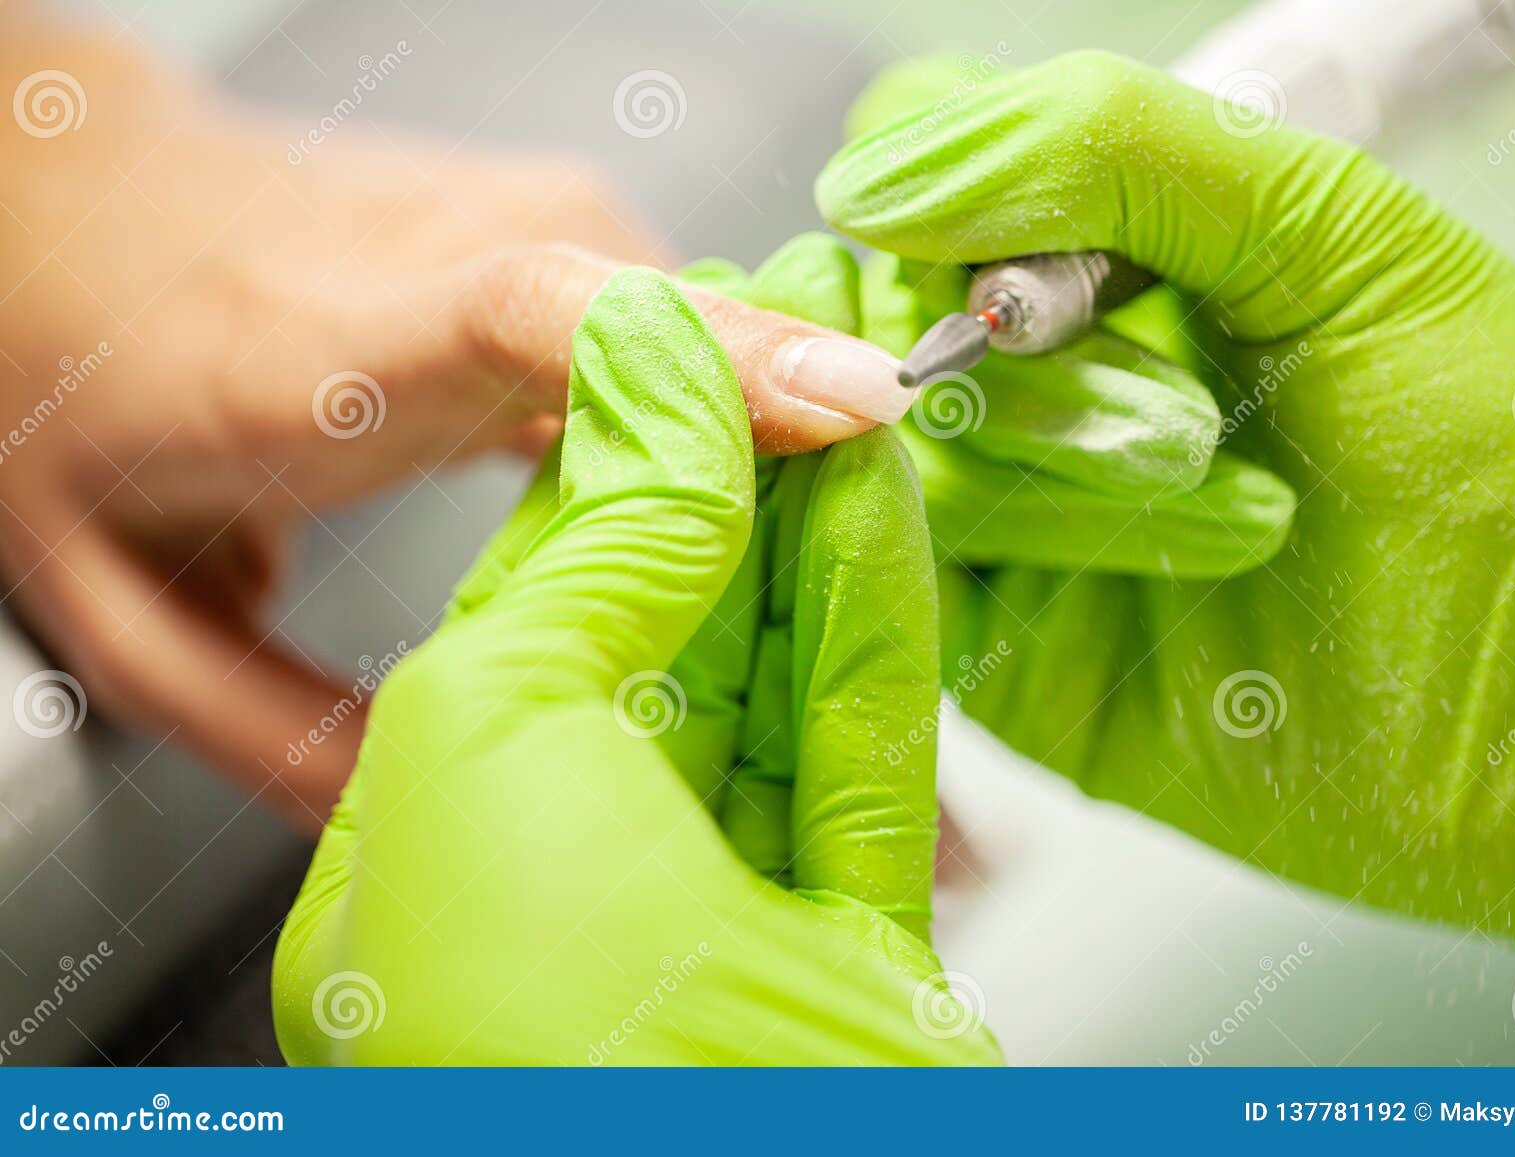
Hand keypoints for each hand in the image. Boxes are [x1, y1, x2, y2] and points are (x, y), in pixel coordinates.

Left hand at [0, 21, 911, 827]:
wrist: (66, 213)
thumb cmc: (84, 382)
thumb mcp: (109, 592)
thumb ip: (249, 719)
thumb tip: (397, 815)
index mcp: (316, 359)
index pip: (534, 313)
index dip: (711, 359)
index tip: (853, 409)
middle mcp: (440, 263)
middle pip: (681, 325)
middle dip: (820, 460)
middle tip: (906, 629)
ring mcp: (512, 226)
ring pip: (708, 327)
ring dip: (800, 448)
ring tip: (864, 581)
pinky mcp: (557, 234)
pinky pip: (689, 324)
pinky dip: (752, 407)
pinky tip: (787, 488)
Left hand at [271, 256, 1000, 1063]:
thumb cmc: (538, 1038)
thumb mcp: (491, 738)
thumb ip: (581, 561)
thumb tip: (664, 395)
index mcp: (425, 862)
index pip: (526, 613)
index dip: (607, 468)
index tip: (678, 359)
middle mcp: (565, 890)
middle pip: (664, 635)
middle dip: (729, 488)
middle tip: (788, 356)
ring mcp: (711, 916)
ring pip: (774, 679)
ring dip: (816, 533)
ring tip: (855, 401)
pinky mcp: (842, 940)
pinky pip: (859, 746)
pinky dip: (880, 620)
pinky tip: (890, 514)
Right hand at [819, 52, 1514, 963]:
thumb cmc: (1495, 461)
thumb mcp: (1332, 239)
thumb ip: (1113, 148)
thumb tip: (871, 177)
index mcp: (1110, 244)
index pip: (920, 159)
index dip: (923, 194)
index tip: (999, 271)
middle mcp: (1031, 365)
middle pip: (863, 305)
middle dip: (996, 359)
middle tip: (1164, 416)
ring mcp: (1001, 503)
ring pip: (876, 448)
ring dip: (1049, 478)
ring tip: (1237, 521)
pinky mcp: (984, 639)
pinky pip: (878, 578)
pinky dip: (952, 569)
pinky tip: (1097, 584)